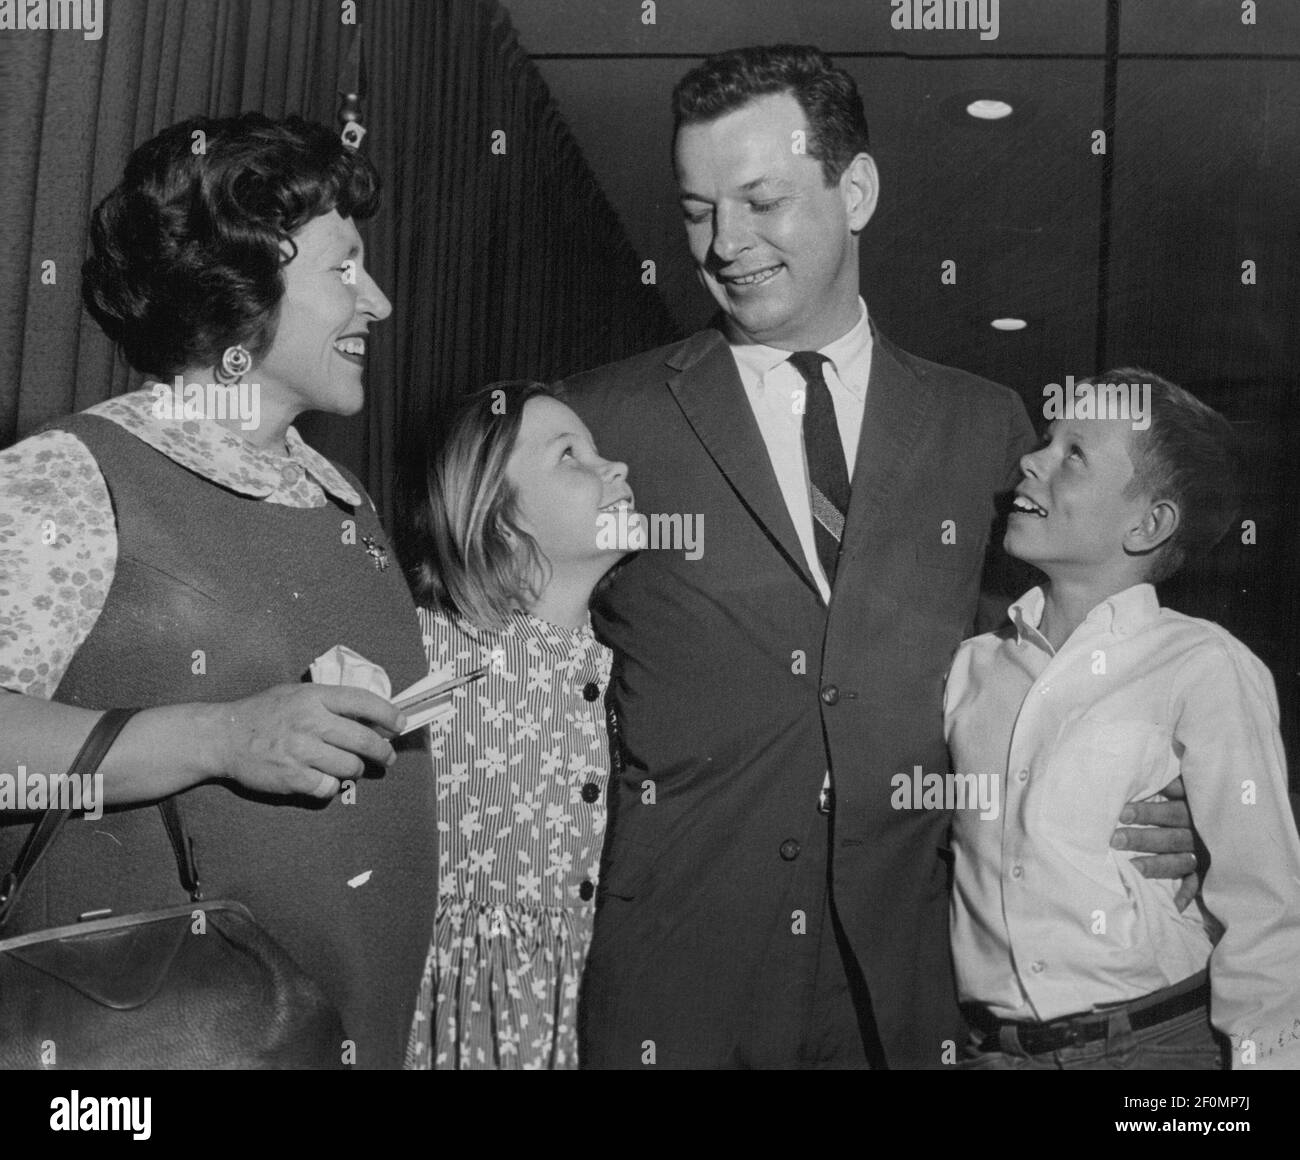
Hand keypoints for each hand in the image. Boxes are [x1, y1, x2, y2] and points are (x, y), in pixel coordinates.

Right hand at [203, 683, 405, 799]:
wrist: (223, 737)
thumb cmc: (263, 713)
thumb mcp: (296, 694)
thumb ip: (328, 701)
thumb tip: (369, 714)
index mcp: (314, 697)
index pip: (364, 702)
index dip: (389, 714)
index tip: (401, 724)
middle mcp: (311, 722)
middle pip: (365, 740)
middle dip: (382, 751)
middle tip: (386, 757)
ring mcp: (302, 751)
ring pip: (350, 767)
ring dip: (354, 770)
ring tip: (348, 767)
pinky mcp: (293, 777)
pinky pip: (329, 788)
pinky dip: (330, 786)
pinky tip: (322, 779)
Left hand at [1110, 775, 1200, 910]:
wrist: (1249, 817)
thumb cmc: (1211, 797)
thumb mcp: (1199, 786)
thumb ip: (1180, 783)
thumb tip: (1161, 781)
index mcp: (1196, 811)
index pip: (1169, 811)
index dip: (1147, 812)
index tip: (1122, 812)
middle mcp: (1200, 834)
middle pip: (1169, 837)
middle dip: (1142, 838)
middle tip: (1115, 838)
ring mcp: (1206, 855)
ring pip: (1177, 861)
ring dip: (1155, 865)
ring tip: (1131, 868)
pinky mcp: (1211, 871)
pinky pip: (1198, 884)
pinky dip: (1186, 894)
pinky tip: (1172, 904)